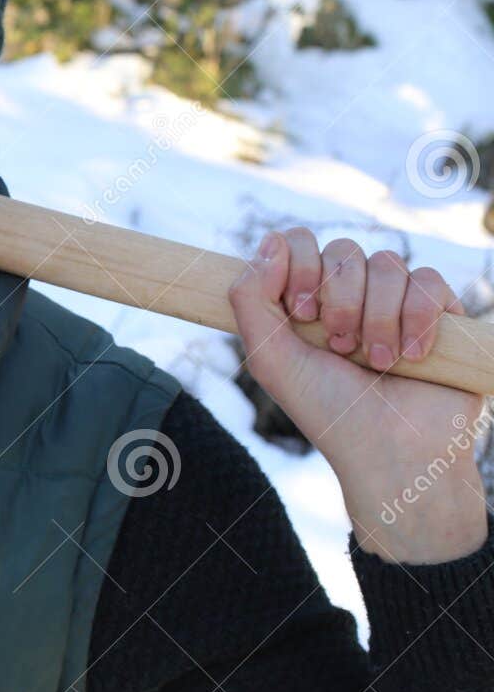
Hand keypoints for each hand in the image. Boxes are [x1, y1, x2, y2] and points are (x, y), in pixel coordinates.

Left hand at [228, 228, 487, 563]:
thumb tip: (270, 240)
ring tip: (376, 362)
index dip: (301, 263)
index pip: (299, 241)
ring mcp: (396, 302)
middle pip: (344, 250)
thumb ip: (250, 299)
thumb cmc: (327, 409)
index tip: (301, 310)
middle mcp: (350, 295)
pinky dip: (417, 317)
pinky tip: (412, 356)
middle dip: (340, 298)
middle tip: (339, 345)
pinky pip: (428, 281)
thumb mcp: (269, 358)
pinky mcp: (440, 312)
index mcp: (306, 300)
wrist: (392, 450)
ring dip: (377, 316)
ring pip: (388, 264)